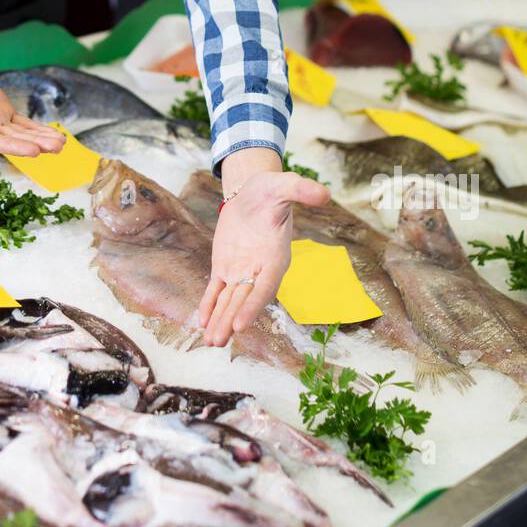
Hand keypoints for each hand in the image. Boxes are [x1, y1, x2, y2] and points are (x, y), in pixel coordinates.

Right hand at [0, 35, 65, 156]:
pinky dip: (39, 130)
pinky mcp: (2, 113)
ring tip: (62, 144)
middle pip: (9, 141)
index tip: (33, 151)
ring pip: (19, 135)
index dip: (12, 146)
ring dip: (40, 140)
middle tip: (56, 148)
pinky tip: (55, 135)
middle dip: (33, 145)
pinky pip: (23, 124)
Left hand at [198, 167, 330, 345]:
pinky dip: (209, 304)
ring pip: (230, 300)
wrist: (254, 192)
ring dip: (220, 319)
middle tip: (218, 340)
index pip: (265, 286)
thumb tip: (325, 193)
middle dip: (231, 320)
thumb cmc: (272, 190)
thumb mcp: (284, 185)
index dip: (253, 306)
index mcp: (276, 257)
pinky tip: (201, 322)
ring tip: (210, 341)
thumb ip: (301, 190)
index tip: (240, 324)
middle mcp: (260, 269)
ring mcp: (242, 271)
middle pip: (245, 300)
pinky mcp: (226, 267)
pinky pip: (216, 290)